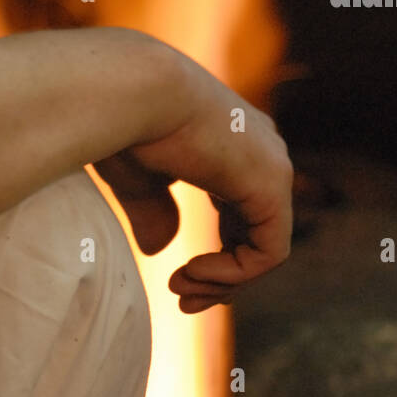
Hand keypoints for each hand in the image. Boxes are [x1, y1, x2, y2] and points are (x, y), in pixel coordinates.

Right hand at [94, 73, 292, 312]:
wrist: (131, 93)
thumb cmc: (124, 125)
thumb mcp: (140, 180)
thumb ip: (155, 212)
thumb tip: (160, 249)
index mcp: (233, 146)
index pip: (241, 218)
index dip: (216, 260)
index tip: (178, 284)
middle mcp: (262, 153)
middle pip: (256, 238)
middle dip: (221, 280)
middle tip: (183, 303)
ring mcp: (272, 166)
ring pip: (265, 251)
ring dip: (223, 282)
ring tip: (181, 287)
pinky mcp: (272, 185)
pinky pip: (269, 254)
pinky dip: (233, 274)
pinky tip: (193, 271)